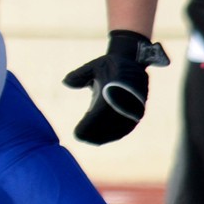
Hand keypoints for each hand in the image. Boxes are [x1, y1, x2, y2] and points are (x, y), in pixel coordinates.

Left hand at [62, 29, 168, 144]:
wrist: (134, 64)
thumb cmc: (110, 66)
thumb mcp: (95, 66)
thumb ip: (79, 75)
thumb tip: (65, 82)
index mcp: (117, 89)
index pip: (102, 113)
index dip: (89, 125)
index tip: (76, 133)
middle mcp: (127, 101)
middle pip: (110, 125)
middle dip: (94, 134)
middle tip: (80, 137)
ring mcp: (134, 109)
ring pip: (118, 130)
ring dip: (103, 137)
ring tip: (87, 139)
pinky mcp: (137, 114)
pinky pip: (125, 129)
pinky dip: (113, 135)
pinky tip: (99, 139)